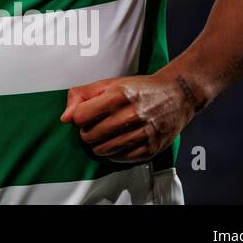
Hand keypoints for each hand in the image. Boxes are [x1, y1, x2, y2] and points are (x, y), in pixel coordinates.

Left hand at [59, 71, 200, 162]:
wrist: (177, 95)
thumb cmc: (138, 89)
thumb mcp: (108, 84)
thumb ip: (81, 95)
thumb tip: (65, 118)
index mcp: (118, 95)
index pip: (81, 116)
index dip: (79, 117)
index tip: (86, 114)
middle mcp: (132, 114)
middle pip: (90, 135)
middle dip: (87, 132)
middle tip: (96, 126)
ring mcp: (144, 133)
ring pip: (103, 150)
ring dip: (98, 145)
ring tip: (105, 135)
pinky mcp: (152, 148)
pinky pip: (121, 158)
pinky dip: (114, 153)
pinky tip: (119, 142)